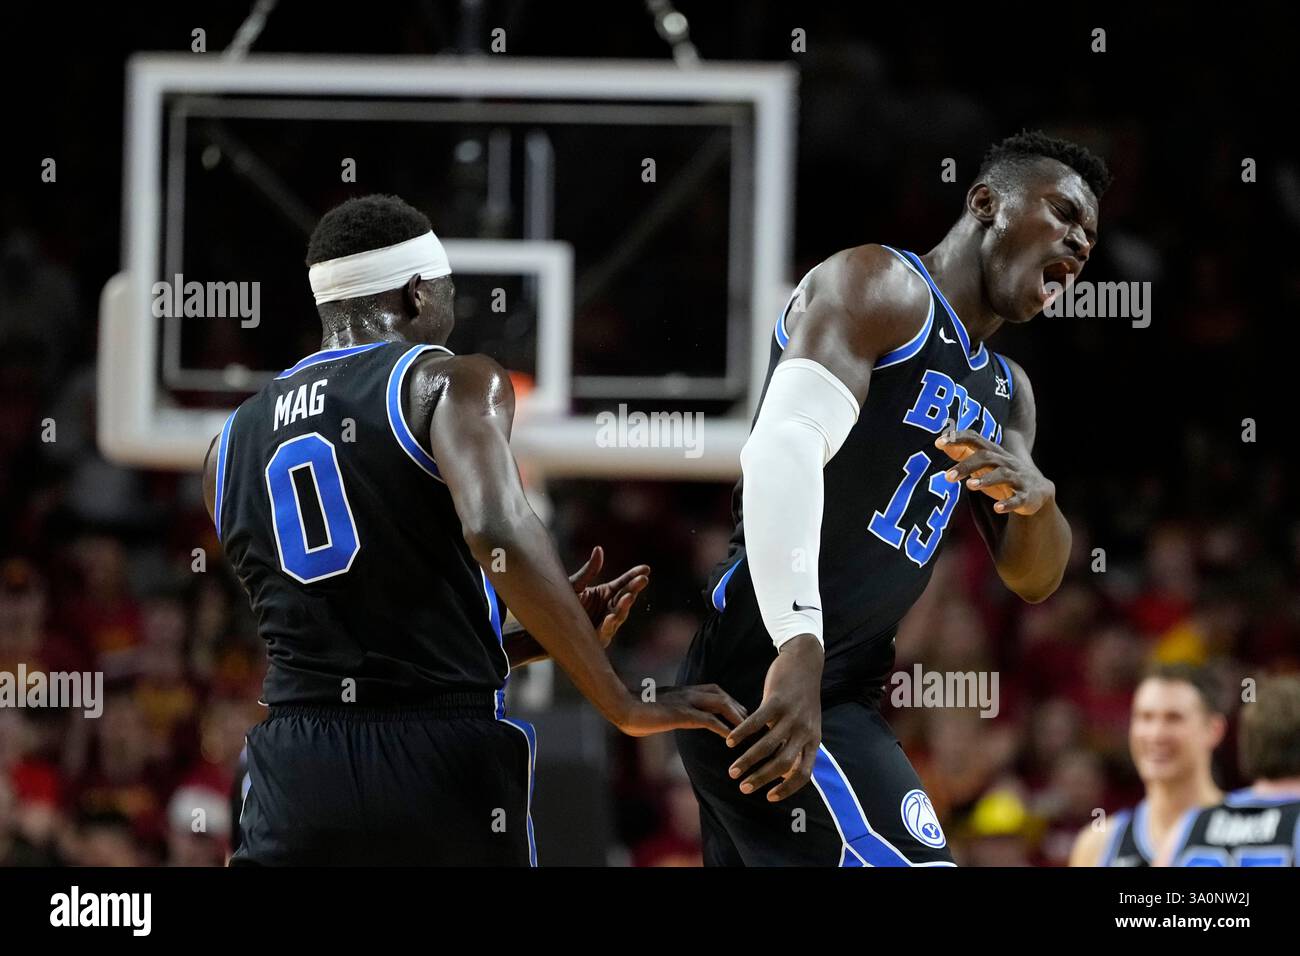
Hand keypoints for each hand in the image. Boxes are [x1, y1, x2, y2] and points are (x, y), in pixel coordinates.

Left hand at [568, 546, 650, 647]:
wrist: (546, 623)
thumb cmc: (561, 603)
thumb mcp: (576, 584)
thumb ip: (589, 571)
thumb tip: (599, 549)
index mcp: (606, 594)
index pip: (624, 584)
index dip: (634, 576)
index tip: (646, 569)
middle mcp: (609, 608)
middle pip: (625, 597)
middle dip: (634, 589)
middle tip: (643, 579)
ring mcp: (605, 624)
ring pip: (619, 615)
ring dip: (624, 607)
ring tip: (629, 596)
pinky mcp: (596, 639)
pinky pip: (604, 632)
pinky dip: (608, 625)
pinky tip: (610, 617)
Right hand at [619, 684, 747, 738]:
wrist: (619, 708)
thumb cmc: (630, 712)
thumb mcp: (652, 710)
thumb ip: (662, 712)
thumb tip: (659, 718)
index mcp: (679, 691)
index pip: (711, 690)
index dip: (727, 701)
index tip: (738, 714)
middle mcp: (685, 692)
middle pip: (720, 693)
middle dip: (737, 707)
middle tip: (750, 724)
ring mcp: (684, 700)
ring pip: (720, 702)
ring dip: (736, 716)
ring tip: (747, 732)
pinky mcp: (682, 713)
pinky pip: (709, 720)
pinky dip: (723, 729)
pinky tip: (731, 741)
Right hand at [725, 634, 823, 800]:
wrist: (805, 662)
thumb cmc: (801, 696)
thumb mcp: (806, 723)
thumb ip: (795, 744)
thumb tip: (783, 771)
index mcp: (813, 739)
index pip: (804, 773)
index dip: (787, 788)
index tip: (769, 797)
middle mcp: (805, 730)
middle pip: (783, 764)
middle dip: (761, 779)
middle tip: (743, 787)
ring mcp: (792, 715)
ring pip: (767, 745)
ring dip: (747, 761)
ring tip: (732, 770)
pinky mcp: (777, 700)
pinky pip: (756, 722)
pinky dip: (741, 734)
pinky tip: (729, 742)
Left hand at [935, 422, 1054, 515]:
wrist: (1038, 491)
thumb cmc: (1002, 475)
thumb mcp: (984, 463)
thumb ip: (964, 453)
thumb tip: (941, 443)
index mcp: (993, 453)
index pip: (975, 439)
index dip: (958, 438)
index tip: (939, 442)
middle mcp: (1006, 462)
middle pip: (986, 457)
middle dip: (967, 465)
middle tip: (947, 476)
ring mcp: (1017, 479)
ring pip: (1003, 475)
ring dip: (986, 480)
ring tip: (970, 486)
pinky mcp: (1026, 497)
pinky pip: (1018, 499)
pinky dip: (1008, 503)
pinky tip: (997, 508)